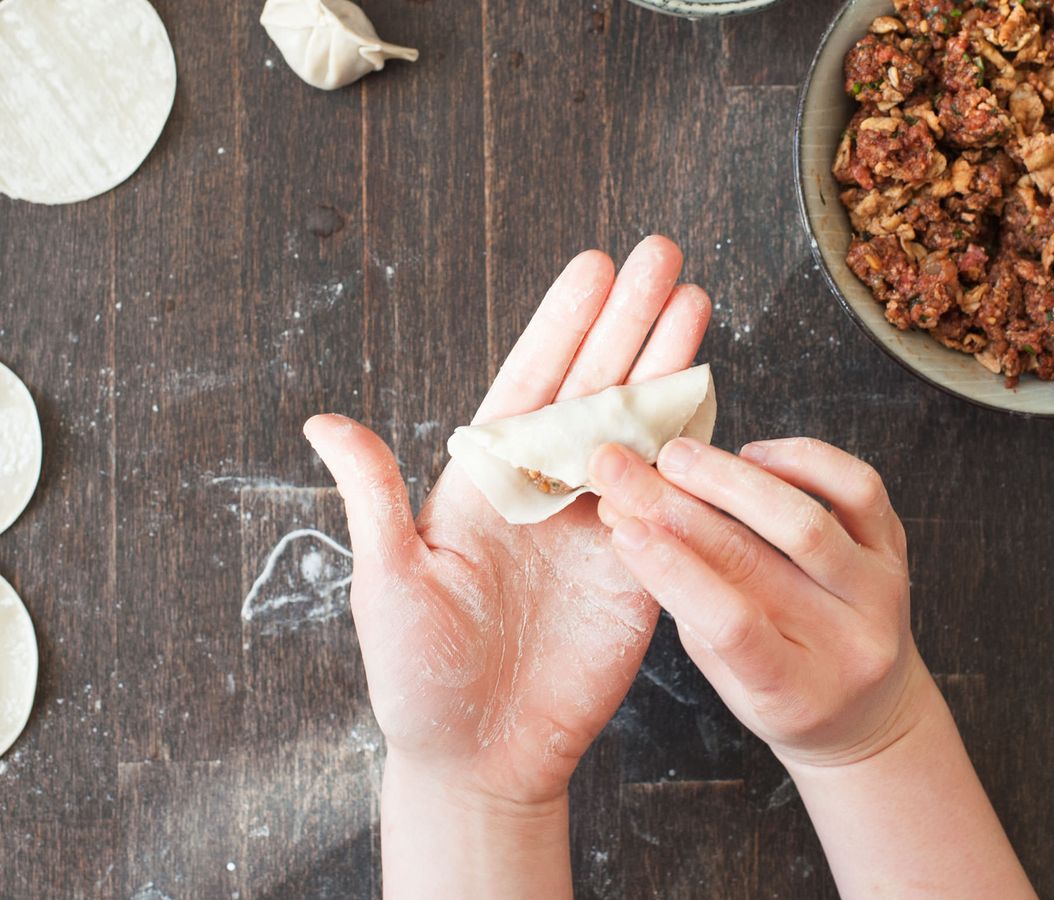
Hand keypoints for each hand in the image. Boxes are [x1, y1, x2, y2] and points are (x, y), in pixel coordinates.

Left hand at [305, 236, 711, 806]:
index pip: (531, 383)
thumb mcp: (388, 581)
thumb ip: (375, 496)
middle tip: (662, 252)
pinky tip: (710, 393)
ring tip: (696, 301)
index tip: (593, 267)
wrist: (480, 758)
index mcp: (487, 480)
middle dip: (629, 319)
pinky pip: (671, 499)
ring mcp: (597, 526)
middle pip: (596, 387)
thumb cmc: (418, 676)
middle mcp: (546, 490)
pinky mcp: (639, 570)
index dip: (563, 325)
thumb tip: (322, 419)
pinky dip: (691, 448)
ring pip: (640, 430)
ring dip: (668, 365)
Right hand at [590, 436, 929, 768]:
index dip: (675, 572)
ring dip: (730, 479)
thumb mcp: (727, 677)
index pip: (731, 625)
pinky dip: (800, 460)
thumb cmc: (784, 697)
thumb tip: (627, 518)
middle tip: (620, 471)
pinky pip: (858, 487)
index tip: (623, 528)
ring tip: (676, 456)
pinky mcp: (896, 550)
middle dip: (673, 508)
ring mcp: (879, 592)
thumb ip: (685, 603)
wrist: (872, 710)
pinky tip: (752, 455)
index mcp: (796, 692)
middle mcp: (847, 642)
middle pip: (754, 562)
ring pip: (806, 520)